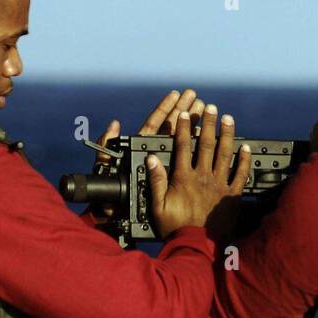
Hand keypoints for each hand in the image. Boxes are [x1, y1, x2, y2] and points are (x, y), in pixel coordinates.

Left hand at [90, 89, 208, 220]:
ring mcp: (166, 167)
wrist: (118, 222)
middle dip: (184, 110)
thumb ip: (106, 147)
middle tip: (196, 97)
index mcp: (139, 150)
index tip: (176, 94)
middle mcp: (154, 156)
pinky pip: (190, 161)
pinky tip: (212, 140)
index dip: (166, 108)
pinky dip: (199, 149)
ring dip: (194, 125)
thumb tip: (114, 124)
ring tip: (206, 110)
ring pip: (183, 141)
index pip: (155, 125)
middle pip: (172, 128)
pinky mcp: (176, 180)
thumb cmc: (109, 198)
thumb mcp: (105, 169)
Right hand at [147, 105, 251, 238]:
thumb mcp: (158, 206)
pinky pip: (241, 174)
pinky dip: (244, 160)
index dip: (182, 128)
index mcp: (184, 178)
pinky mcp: (232, 195)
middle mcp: (203, 177)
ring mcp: (220, 185)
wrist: (197, 246)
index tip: (184, 114)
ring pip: (225, 154)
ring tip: (228, 118)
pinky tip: (246, 147)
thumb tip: (151, 160)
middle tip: (210, 107)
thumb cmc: (176, 228)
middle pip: (206, 144)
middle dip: (208, 124)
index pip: (182, 147)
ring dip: (227, 134)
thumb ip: (155, 181)